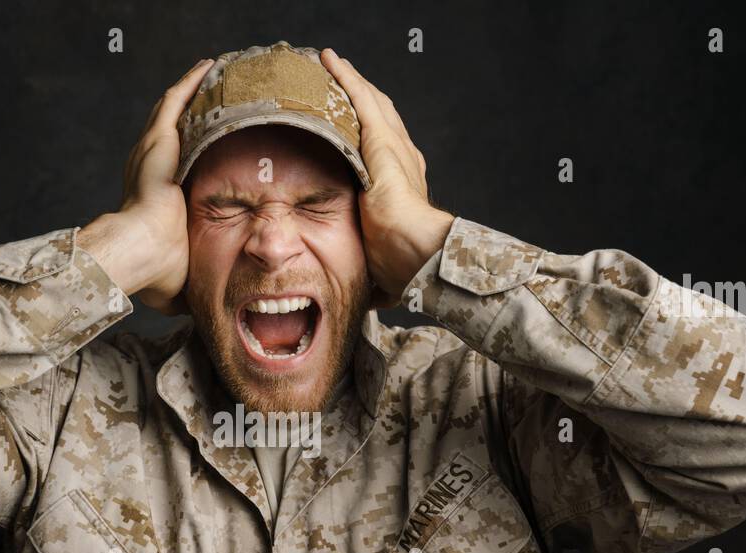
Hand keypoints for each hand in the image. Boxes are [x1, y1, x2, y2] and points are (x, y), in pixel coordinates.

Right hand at [78, 58, 213, 314]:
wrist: (139, 254)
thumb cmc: (154, 271)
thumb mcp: (178, 279)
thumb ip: (187, 287)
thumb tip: (193, 314)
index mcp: (155, 196)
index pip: (177, 166)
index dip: (192, 153)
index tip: (213, 146)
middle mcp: (151, 168)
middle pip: (176, 132)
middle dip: (196, 114)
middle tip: (221, 97)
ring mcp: (152, 152)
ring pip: (175, 111)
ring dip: (194, 92)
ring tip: (216, 74)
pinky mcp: (157, 141)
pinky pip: (176, 101)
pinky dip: (191, 82)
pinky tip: (208, 67)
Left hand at [320, 49, 454, 307]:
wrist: (418, 255)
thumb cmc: (404, 265)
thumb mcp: (381, 264)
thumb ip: (375, 272)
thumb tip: (370, 299)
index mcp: (400, 184)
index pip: (380, 150)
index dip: (364, 133)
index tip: (347, 124)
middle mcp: (401, 158)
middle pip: (375, 118)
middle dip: (355, 99)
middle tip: (330, 81)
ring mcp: (393, 147)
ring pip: (368, 102)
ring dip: (348, 82)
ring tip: (326, 63)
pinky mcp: (382, 141)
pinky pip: (360, 99)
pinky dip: (345, 77)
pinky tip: (328, 60)